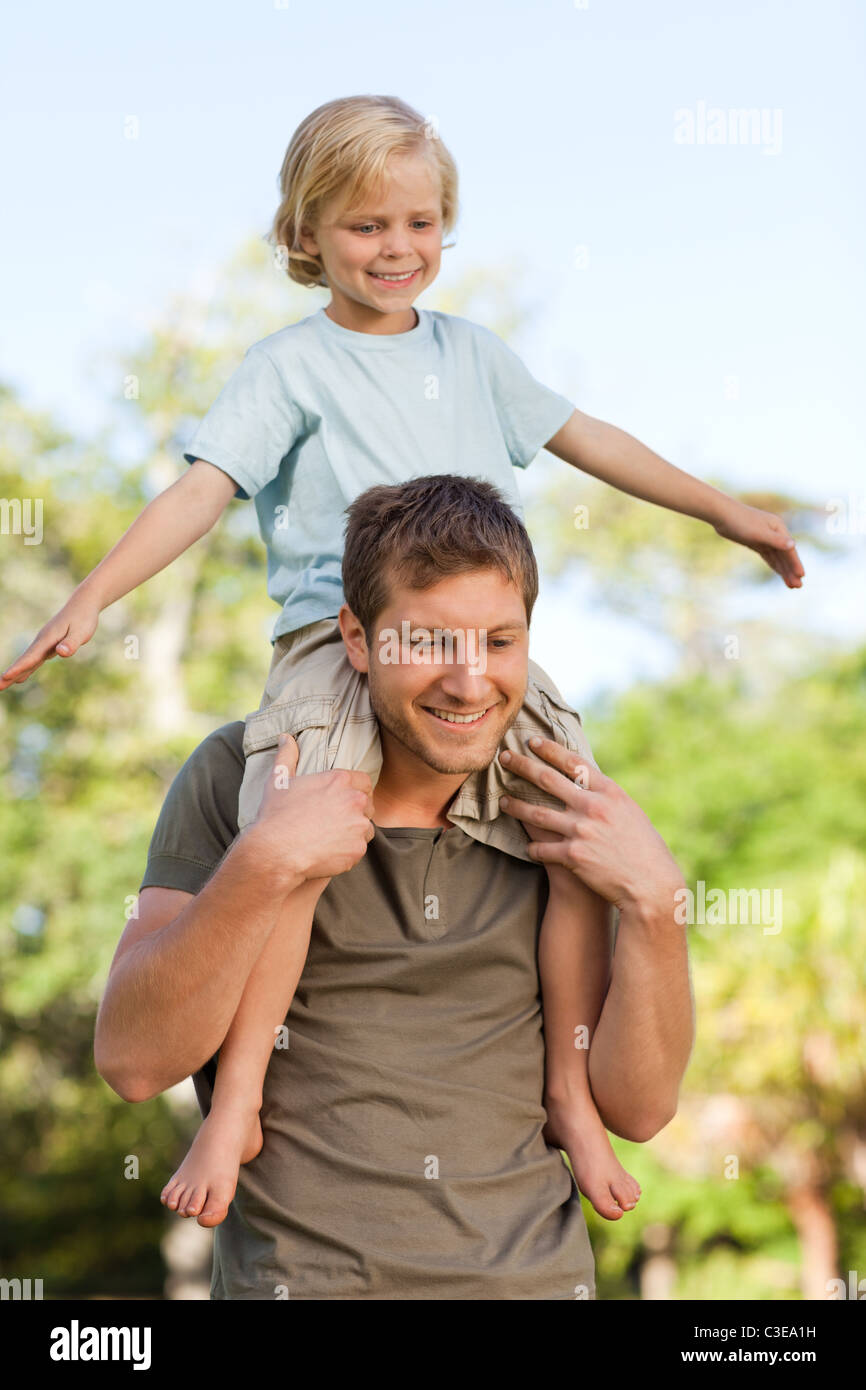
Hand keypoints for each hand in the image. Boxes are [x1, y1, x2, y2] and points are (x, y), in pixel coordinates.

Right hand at [0, 596, 99, 689]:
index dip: (19, 668)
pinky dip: (26, 669)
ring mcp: (44, 643)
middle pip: (24, 660)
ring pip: (27, 661)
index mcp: (48, 639)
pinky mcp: (48, 645)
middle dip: (11, 673)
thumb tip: (60, 653)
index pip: (31, 657)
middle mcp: (42, 641)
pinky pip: (34, 660)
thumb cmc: (84, 618)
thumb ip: (71, 643)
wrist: (83, 604)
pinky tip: (21, 678)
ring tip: (3, 685)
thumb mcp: (81, 632)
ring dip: (15, 673)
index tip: (5, 676)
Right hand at [251, 734, 375, 881]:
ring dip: (354, 832)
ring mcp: (358, 825)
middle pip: (367, 804)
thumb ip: (287, 756)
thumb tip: (285, 737)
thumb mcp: (278, 780)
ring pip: (366, 827)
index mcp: (340, 780)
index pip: (364, 781)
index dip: (356, 790)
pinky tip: (330, 852)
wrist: (275, 851)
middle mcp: (354, 800)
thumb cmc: (275, 815)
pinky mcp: (357, 848)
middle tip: (335, 821)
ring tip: (331, 837)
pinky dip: (348, 851)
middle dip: (356, 811)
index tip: (344, 800)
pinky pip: (359, 848)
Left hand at [497, 737, 684, 915]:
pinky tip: (527, 847)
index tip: (532, 742)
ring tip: (502, 801)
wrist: (651, 885)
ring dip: (516, 806)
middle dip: (522, 766)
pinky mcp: (572, 855)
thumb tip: (588, 785)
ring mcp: (581, 830)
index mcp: (610, 792)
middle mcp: (593, 806)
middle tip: (504, 757)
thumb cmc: (645, 850)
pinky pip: (542, 849)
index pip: (574, 763)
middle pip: (548, 780)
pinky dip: (533, 848)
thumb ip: (607, 798)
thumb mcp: (631, 813)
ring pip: (537, 814)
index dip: (550, 750)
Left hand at [713, 501, 804, 587]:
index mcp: (778, 527)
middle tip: (798, 587)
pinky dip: (775, 565)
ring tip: (792, 586)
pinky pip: (769, 556)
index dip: (795, 563)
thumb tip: (793, 545)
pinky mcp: (756, 541)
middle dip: (791, 571)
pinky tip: (780, 573)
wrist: (721, 514)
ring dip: (784, 570)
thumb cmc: (740, 522)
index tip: (801, 576)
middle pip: (785, 555)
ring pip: (777, 557)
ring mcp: (766, 537)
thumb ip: (776, 540)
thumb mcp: (759, 533)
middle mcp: (775, 532)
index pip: (789, 550)